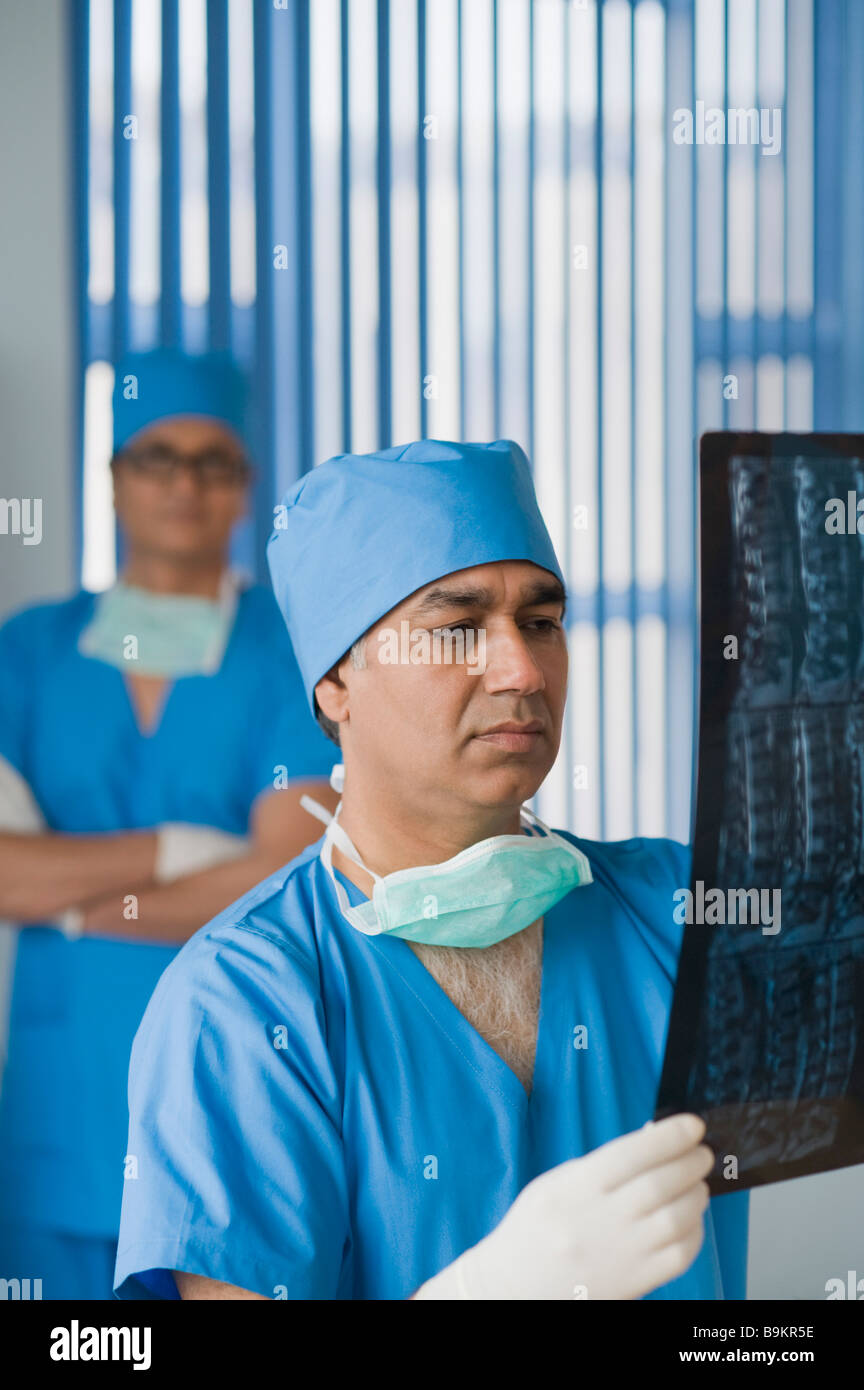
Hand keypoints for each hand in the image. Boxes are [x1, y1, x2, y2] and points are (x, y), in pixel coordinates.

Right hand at [413, 1113, 712, 1300]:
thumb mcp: (556, 1183)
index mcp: (574, 1187)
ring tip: (698, 1185)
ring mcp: (618, 1256)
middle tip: (702, 1153)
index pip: (633, 1153)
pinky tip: (691, 1220)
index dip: (670, 1135)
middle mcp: (598, 1221)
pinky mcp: (632, 1284)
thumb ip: (602, 1165)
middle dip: (691, 1162)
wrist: (513, 1287)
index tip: (693, 1125)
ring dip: (696, 1196)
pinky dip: (694, 1233)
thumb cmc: (534, 1230)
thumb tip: (652, 1143)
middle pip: (661, 1184)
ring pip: (676, 1219)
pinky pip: (678, 1256)